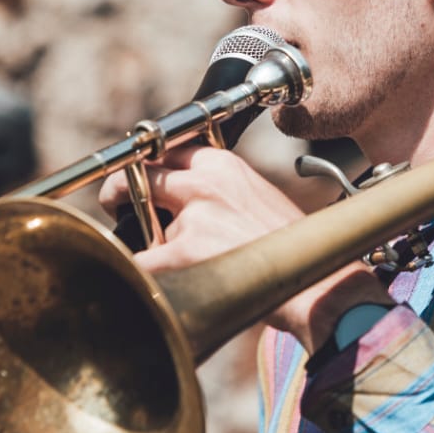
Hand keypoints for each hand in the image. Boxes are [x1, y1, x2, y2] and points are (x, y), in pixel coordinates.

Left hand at [99, 146, 392, 350]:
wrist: (317, 281)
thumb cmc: (288, 247)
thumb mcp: (253, 194)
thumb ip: (214, 187)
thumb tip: (172, 193)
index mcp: (222, 164)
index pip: (164, 149)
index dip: (144, 164)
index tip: (133, 176)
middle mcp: (205, 182)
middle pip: (138, 174)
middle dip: (119, 192)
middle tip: (116, 207)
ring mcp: (194, 216)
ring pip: (138, 222)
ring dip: (144, 241)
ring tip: (168, 261)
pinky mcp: (186, 252)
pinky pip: (141, 260)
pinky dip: (140, 273)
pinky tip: (155, 283)